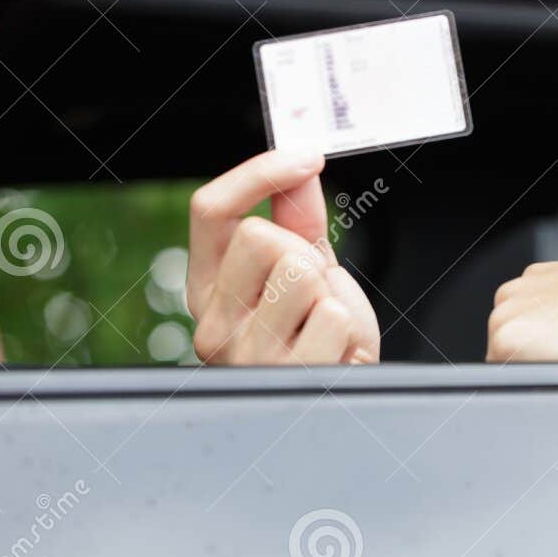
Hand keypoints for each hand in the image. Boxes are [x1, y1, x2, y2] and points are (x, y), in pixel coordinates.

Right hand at [186, 150, 379, 365]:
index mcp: (208, 291)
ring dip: (330, 294)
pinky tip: (336, 352)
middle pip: (260, 235)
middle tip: (315, 293)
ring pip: (300, 272)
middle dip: (306, 253)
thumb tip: (301, 165)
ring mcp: (245, 357)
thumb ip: (300, 220)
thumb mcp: (309, 271)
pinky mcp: (283, 380)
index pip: (210, 210)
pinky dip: (348, 329)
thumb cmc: (321, 338)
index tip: (307, 158)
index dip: (259, 173)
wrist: (344, 398)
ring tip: (325, 326)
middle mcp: (213, 327)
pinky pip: (331, 316)